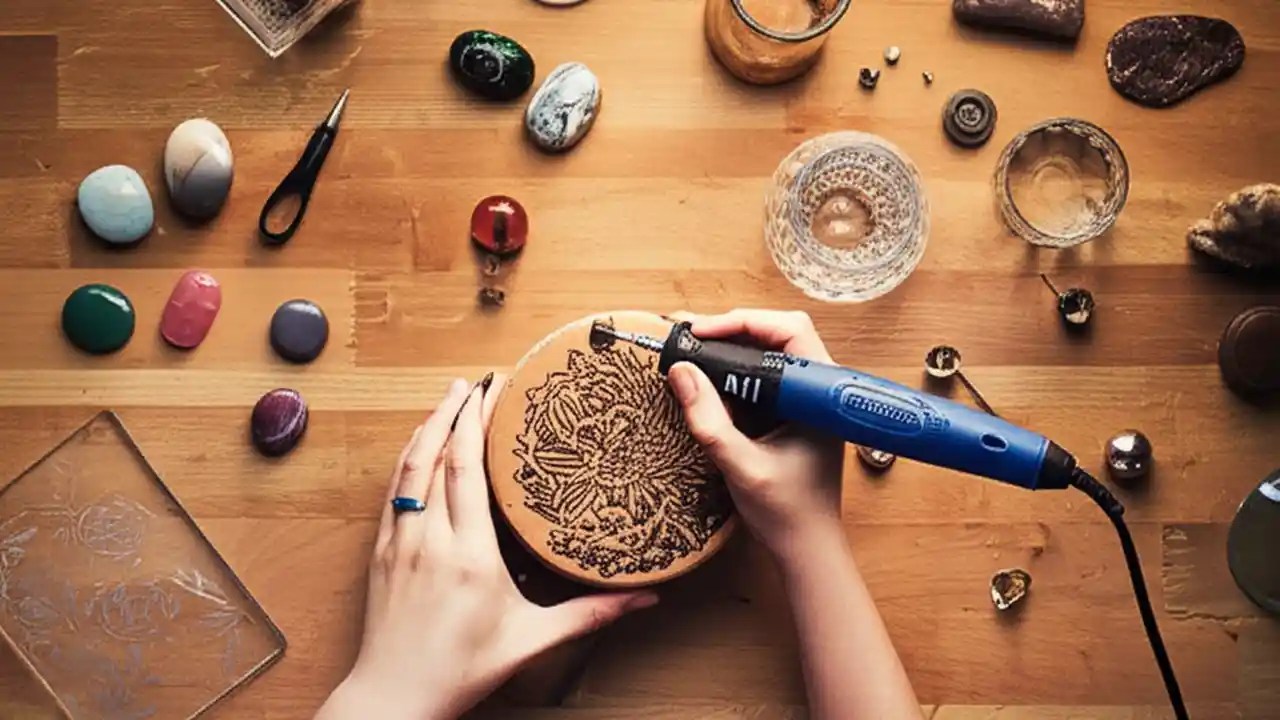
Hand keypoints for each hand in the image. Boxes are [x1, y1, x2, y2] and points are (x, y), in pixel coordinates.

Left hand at [317, 377, 658, 719]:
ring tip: (446, 400)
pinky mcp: (380, 551)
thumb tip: (644, 598)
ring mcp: (399, 542)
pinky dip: (407, 459)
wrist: (394, 697)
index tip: (491, 390)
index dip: (476, 421)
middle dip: (453, 410)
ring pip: (409, 467)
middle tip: (472, 381)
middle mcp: (430, 538)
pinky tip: (418, 447)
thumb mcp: (532, 639)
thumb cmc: (461, 670)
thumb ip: (589, 614)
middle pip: (437, 454)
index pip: (468, 467)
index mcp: (470, 553)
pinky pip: (393, 491)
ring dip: (426, 427)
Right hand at [666, 310, 844, 565]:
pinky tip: (705, 381)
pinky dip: (732, 374)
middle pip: (777, 334)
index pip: (789, 332)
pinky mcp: (789, 413)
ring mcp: (804, 401)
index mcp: (819, 397)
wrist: (806, 548)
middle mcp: (816, 391)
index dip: (743, 323)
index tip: (701, 332)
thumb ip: (711, 421)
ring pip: (767, 354)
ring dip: (729, 351)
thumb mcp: (741, 468)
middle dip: (731, 331)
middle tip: (687, 338)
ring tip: (690, 353)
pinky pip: (761, 378)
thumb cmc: (787, 514)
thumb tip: (680, 373)